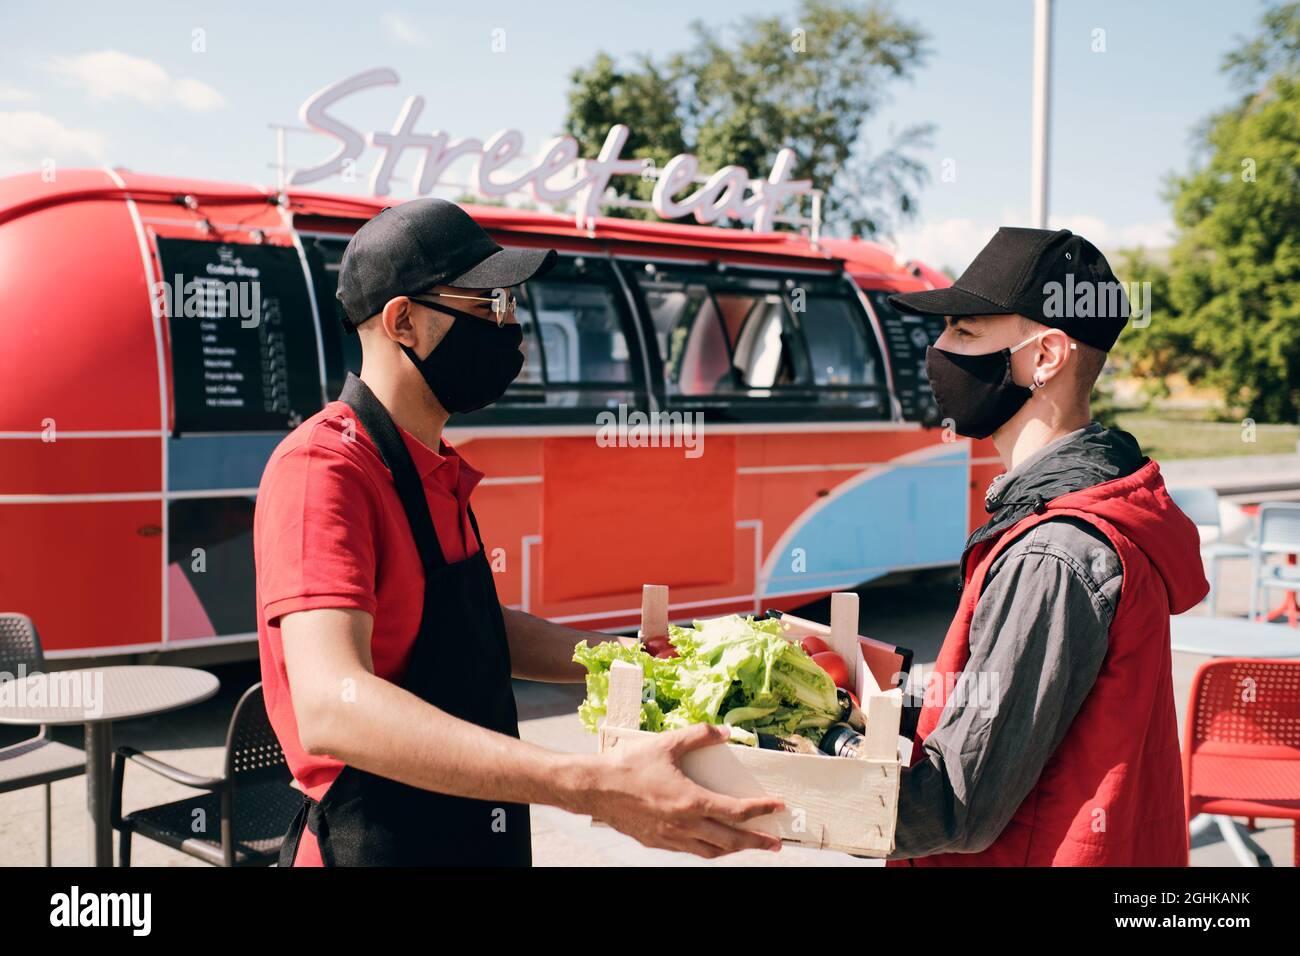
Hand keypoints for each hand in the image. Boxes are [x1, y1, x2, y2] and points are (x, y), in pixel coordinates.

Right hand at [578, 723, 784, 857]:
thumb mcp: (667, 743)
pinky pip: (690, 852)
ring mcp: (671, 838)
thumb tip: (725, 731)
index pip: (737, 810)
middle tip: (776, 843)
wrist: (595, 788)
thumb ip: (699, 735)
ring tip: (747, 845)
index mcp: (691, 801)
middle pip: (731, 840)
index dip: (761, 809)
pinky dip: (708, 849)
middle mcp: (685, 825)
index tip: (778, 807)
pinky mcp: (657, 843)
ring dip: (733, 849)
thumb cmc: (629, 764)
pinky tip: (710, 843)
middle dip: (757, 842)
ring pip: (711, 851)